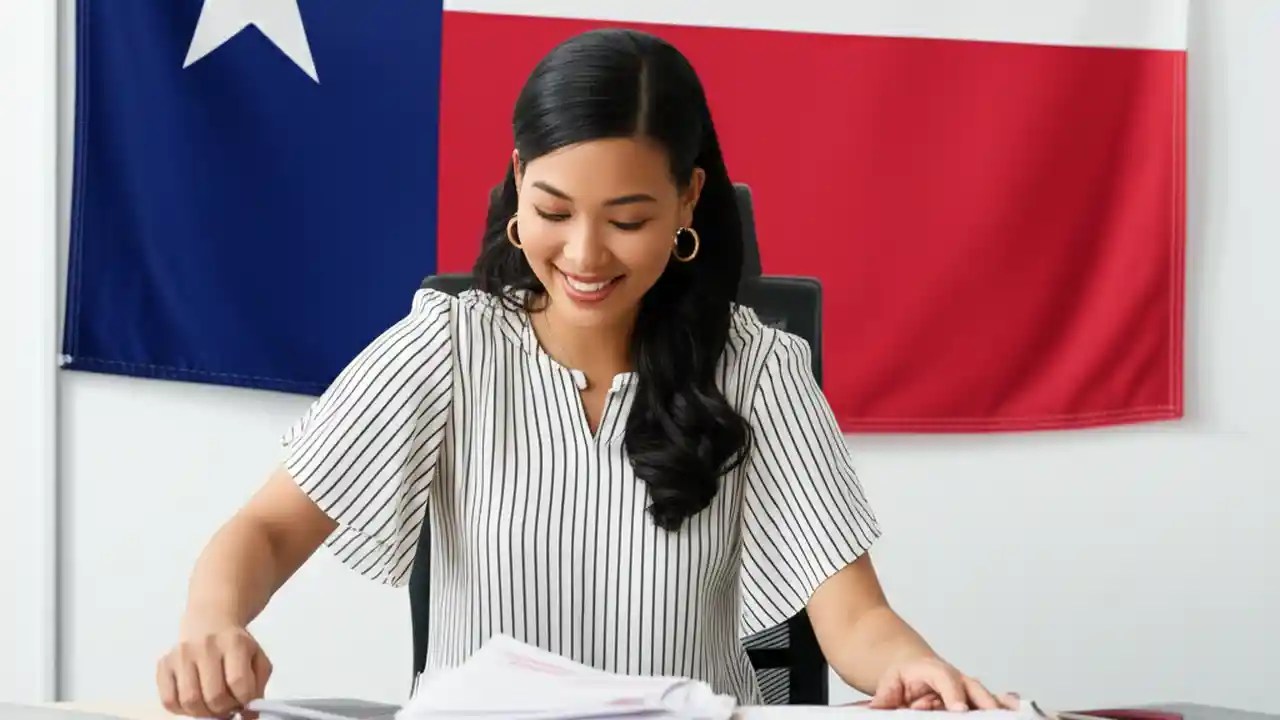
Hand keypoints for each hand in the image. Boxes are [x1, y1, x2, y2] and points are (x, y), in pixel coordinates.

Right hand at [156, 618, 272, 717]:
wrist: (210, 623)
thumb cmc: (236, 647)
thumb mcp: (257, 660)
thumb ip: (258, 688)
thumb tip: (249, 716)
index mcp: (234, 643)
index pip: (239, 682)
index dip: (244, 700)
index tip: (244, 702)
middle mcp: (206, 646)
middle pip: (214, 696)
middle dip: (224, 710)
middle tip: (228, 707)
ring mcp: (181, 655)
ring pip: (190, 701)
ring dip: (204, 712)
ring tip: (212, 705)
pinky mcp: (164, 664)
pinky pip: (169, 701)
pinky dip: (183, 710)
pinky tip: (196, 700)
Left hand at [869, 655, 1018, 711]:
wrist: (912, 670)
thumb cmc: (904, 678)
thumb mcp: (889, 683)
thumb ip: (886, 696)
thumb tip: (876, 708)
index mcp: (933, 670)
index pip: (945, 679)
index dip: (953, 694)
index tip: (958, 709)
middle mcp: (956, 679)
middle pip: (973, 687)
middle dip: (982, 701)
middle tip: (990, 714)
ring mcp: (968, 689)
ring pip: (986, 695)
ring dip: (996, 705)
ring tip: (1011, 713)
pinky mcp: (975, 700)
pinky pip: (992, 703)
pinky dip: (1004, 705)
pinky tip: (1015, 709)